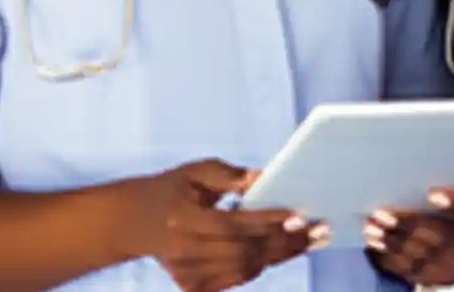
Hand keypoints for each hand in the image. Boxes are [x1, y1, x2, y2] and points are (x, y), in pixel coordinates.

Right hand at [125, 159, 326, 291]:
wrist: (134, 221)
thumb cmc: (172, 189)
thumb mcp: (195, 172)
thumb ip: (230, 176)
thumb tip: (264, 177)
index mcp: (183, 220)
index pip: (234, 224)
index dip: (268, 221)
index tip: (299, 214)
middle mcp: (184, 252)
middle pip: (246, 252)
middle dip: (286, 241)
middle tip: (318, 230)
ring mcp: (187, 274)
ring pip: (247, 270)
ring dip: (281, 255)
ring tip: (309, 240)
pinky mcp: (193, 287)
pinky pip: (238, 279)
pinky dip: (262, 264)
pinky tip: (282, 249)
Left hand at [365, 187, 453, 285]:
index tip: (432, 193)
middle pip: (445, 239)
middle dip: (411, 226)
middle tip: (381, 214)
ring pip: (425, 258)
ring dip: (395, 243)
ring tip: (372, 227)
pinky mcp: (440, 278)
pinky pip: (414, 271)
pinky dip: (391, 258)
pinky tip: (374, 243)